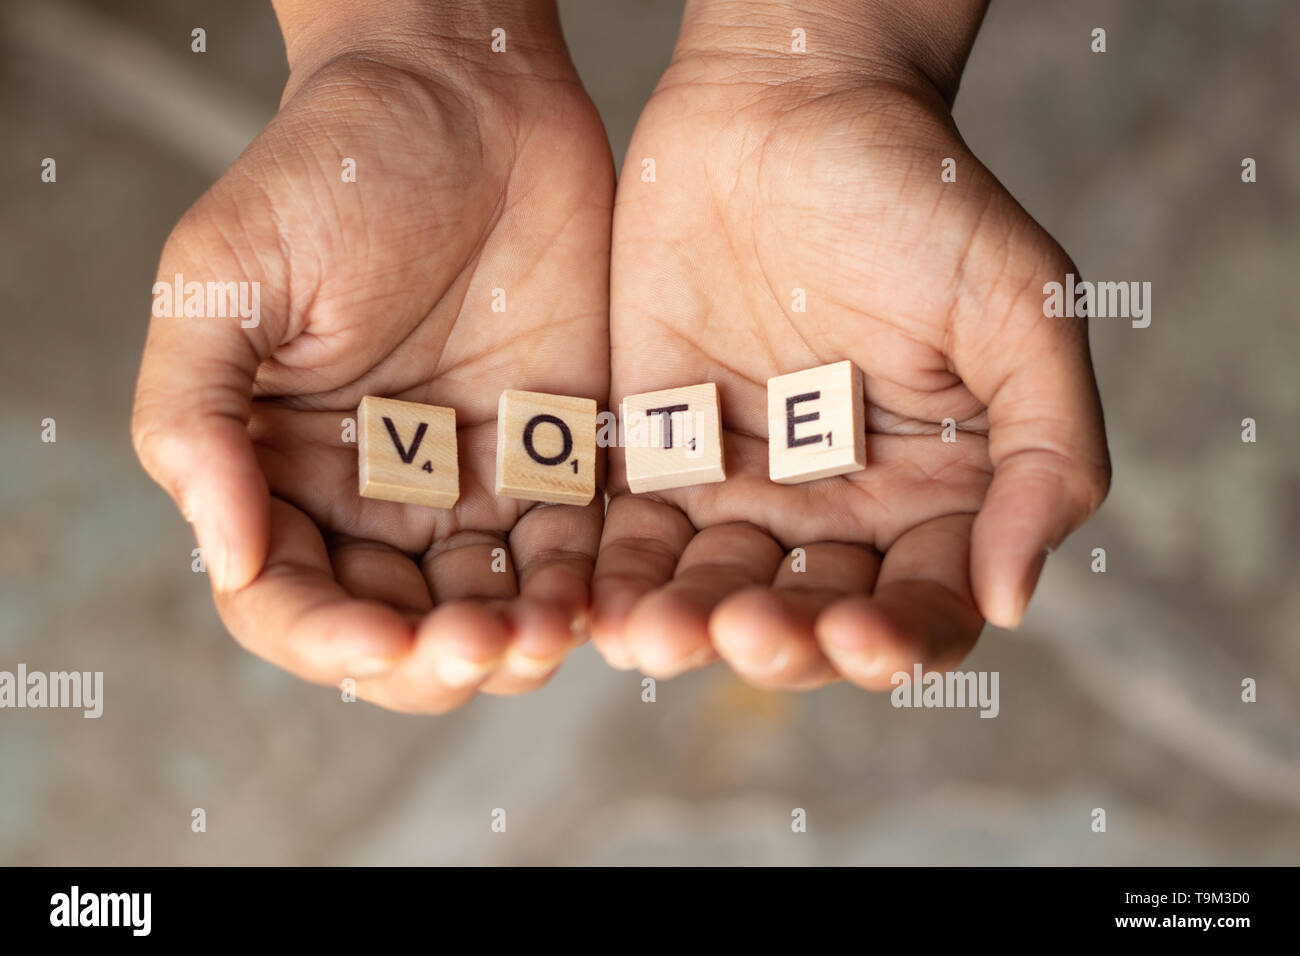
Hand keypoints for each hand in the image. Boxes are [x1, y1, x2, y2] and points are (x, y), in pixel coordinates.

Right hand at [132, 2, 612, 711]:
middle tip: (480, 645)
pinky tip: (605, 596)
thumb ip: (199, 415)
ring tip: (549, 631)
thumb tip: (223, 553)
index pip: (285, 600)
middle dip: (434, 659)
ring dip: (518, 642)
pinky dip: (588, 587)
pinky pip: (574, 551)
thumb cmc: (331, 170)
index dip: (325, 639)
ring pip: (491, 610)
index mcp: (281, 471)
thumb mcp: (226, 278)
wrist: (466, 100)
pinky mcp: (558, 459)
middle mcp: (375, 497)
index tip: (378, 640)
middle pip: (397, 631)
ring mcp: (472, 485)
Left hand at [593, 0, 1109, 688]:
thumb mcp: (1019, 310)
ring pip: (712, 590)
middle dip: (778, 640)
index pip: (923, 606)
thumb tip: (1010, 598)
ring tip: (655, 635)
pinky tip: (594, 603)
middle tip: (746, 630)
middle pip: (808, 618)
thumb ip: (1046, 454)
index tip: (862, 632)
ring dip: (685, 626)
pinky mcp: (656, 452)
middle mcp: (838, 507)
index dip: (897, 640)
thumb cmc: (917, 194)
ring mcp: (743, 485)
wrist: (786, 103)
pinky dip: (611, 575)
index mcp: (935, 493)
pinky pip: (631, 532)